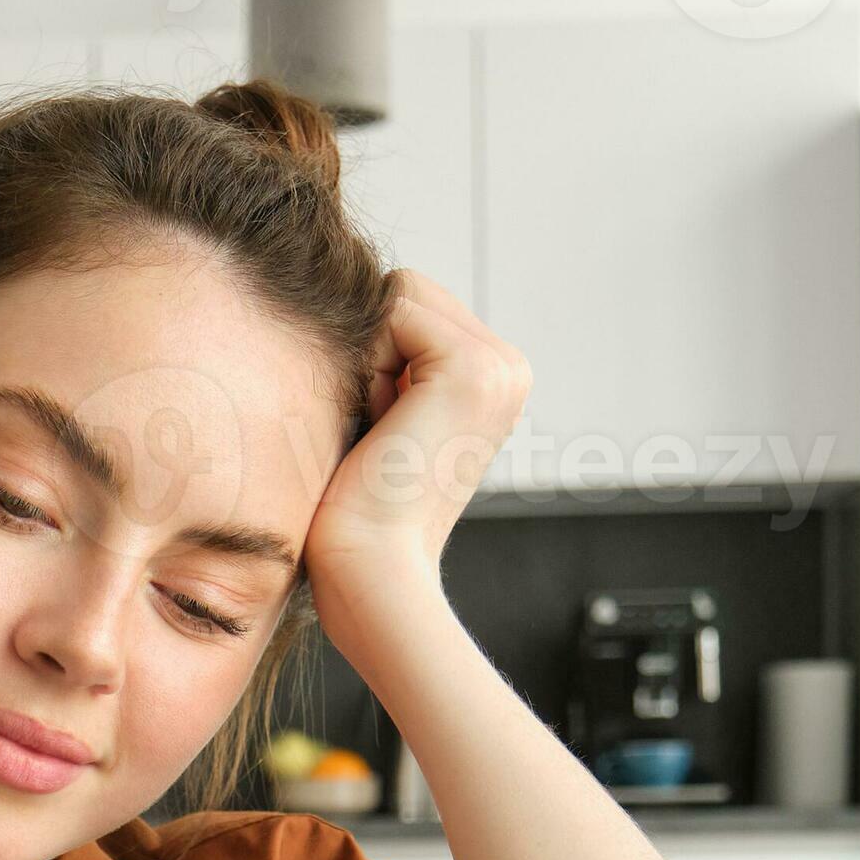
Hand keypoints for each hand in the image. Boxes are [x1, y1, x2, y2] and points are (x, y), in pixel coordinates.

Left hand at [301, 270, 531, 610]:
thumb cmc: (354, 510)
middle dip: (372, 348)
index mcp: (494, 380)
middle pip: (406, 290)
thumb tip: (349, 292)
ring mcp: (500, 366)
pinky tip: (380, 422)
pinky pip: (393, 307)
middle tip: (377, 430)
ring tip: (380, 429)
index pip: (411, 306)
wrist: (370, 568)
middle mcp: (509, 368)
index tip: (379, 431)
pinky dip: (367, 362)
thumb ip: (388, 356)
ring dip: (368, 357)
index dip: (372, 354)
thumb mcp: (380, 414)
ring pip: (398, 294)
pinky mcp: (473, 367)